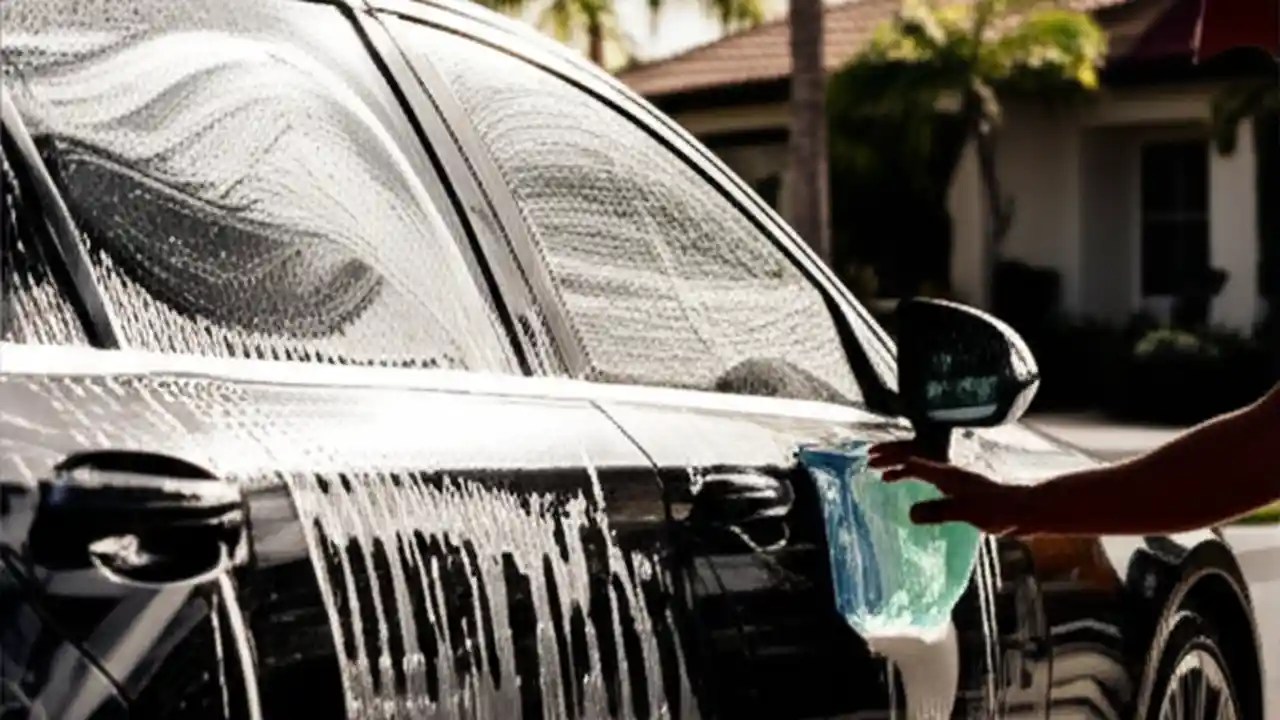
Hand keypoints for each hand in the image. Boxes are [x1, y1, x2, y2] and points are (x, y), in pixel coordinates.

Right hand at [868, 441, 1031, 534]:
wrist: (1026, 510)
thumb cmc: (999, 511)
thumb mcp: (967, 513)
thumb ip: (939, 511)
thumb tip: (910, 513)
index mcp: (949, 476)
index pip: (914, 463)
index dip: (893, 464)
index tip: (873, 466)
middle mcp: (951, 474)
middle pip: (917, 460)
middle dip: (893, 459)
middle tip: (871, 461)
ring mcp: (958, 482)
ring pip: (924, 468)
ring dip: (904, 469)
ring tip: (888, 475)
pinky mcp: (965, 492)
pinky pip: (932, 480)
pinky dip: (918, 481)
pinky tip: (918, 494)